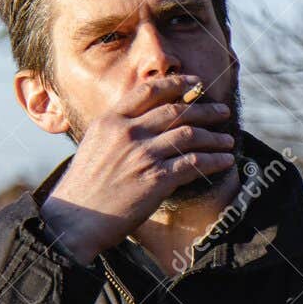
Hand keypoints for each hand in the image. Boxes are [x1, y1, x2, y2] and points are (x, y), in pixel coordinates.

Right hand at [38, 73, 234, 263]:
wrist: (75, 220)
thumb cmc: (83, 188)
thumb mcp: (94, 146)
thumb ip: (117, 130)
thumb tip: (143, 122)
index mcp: (110, 120)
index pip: (149, 90)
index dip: (177, 83)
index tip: (196, 82)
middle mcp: (128, 132)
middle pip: (176, 110)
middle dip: (205, 109)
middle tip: (221, 111)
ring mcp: (142, 154)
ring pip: (190, 135)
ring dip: (214, 137)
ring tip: (227, 140)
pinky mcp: (156, 179)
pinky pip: (194, 163)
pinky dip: (214, 161)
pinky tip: (225, 161)